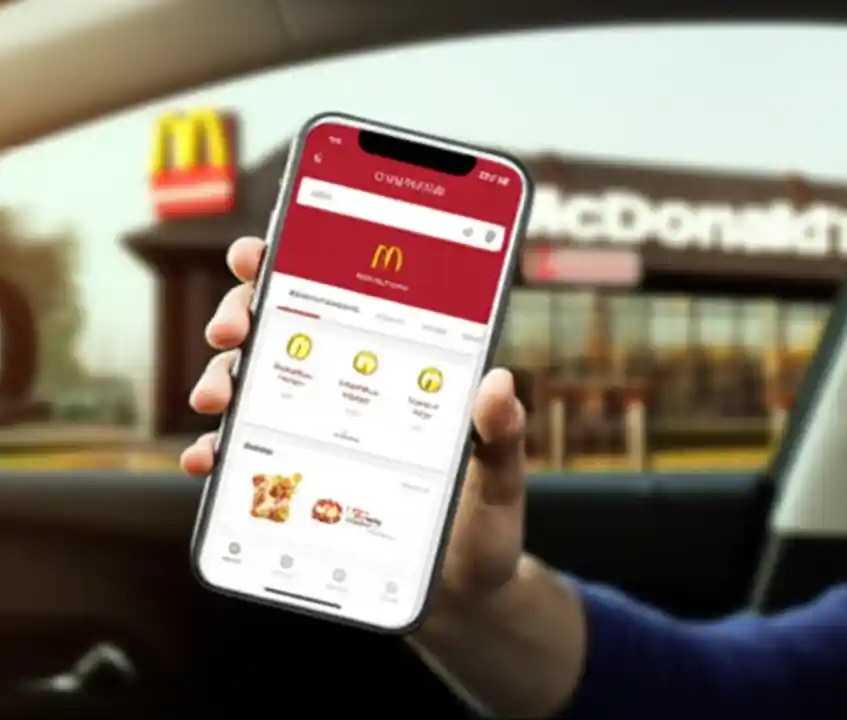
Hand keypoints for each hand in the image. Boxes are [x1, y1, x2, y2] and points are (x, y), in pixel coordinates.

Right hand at [180, 236, 529, 608]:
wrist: (461, 595)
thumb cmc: (485, 526)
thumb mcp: (503, 480)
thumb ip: (502, 436)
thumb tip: (498, 383)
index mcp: (403, 374)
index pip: (349, 302)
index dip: (300, 265)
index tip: (263, 253)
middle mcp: (353, 395)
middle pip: (286, 332)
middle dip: (245, 315)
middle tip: (232, 329)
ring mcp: (321, 438)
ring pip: (257, 388)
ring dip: (225, 380)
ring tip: (217, 397)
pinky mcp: (299, 485)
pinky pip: (247, 460)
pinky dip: (219, 455)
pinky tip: (207, 460)